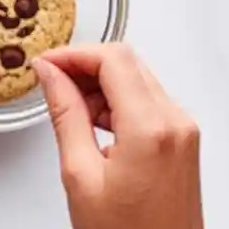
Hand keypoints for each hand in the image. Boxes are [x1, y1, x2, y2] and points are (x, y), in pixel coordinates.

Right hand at [35, 44, 203, 228]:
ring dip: (99, 83)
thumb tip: (50, 74)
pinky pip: (147, 102)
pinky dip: (116, 101)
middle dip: (84, 65)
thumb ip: (65, 114)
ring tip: (66, 107)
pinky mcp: (182, 142)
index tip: (45, 64)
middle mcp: (176, 123)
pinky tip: (90, 121)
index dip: (73, 54)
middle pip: (127, 63)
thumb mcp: (80, 174)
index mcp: (151, 129)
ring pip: (136, 79)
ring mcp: (184, 132)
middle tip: (50, 81)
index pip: (113, 59)